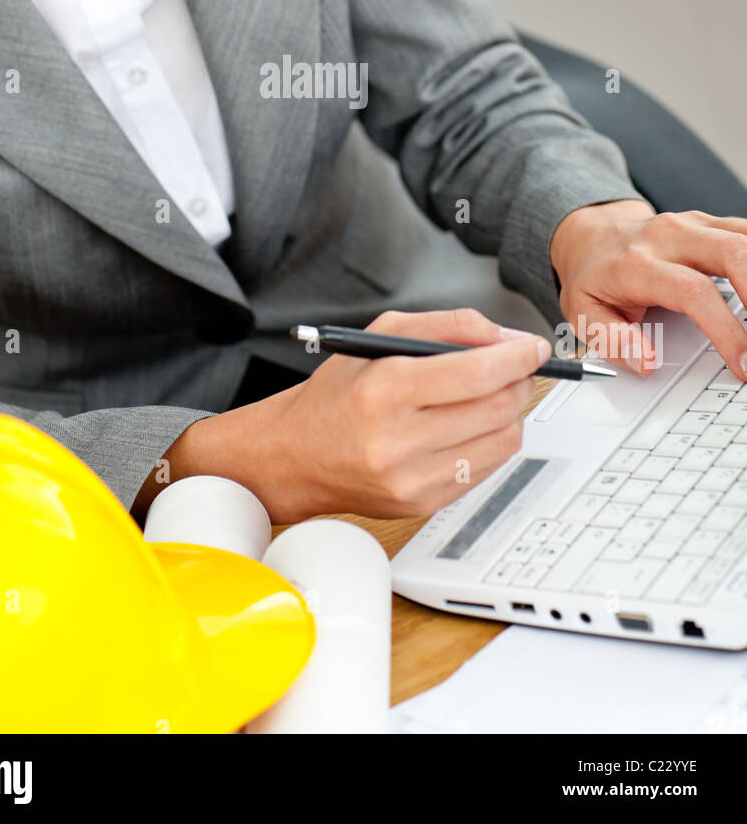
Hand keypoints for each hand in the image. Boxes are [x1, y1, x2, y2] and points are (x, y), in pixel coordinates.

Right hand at [163, 308, 550, 523]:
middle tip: (517, 367)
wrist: (297, 455)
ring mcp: (412, 478)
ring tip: (494, 394)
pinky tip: (472, 425)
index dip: (516, 357)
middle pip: (496, 408)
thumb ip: (447, 326)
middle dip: (519, 381)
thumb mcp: (381, 335)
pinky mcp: (422, 504)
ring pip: (501, 442)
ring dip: (511, 412)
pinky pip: (485, 470)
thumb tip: (504, 338)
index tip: (533, 347)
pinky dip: (492, 441)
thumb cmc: (339, 392)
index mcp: (385, 389)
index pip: (476, 373)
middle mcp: (398, 439)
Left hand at [550, 201, 746, 381]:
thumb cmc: (592, 275)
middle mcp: (667, 237)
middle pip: (730, 253)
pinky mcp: (709, 223)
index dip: (724, 329)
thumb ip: (610, 339)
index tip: (743, 362)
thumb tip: (645, 361)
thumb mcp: (581, 312)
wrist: (591, 235)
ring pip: (743, 239)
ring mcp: (692, 225)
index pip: (692, 292)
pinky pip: (746, 232)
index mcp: (636, 264)